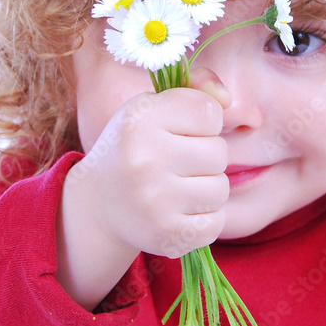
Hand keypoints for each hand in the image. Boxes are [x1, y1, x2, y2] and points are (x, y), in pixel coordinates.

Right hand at [56, 68, 230, 308]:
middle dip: (206, 157)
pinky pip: (216, 222)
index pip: (208, 112)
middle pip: (219, 152)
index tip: (181, 130)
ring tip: (179, 187)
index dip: (202, 122)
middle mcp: (144, 159)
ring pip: (220, 189)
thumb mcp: (154, 108)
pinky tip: (180, 211)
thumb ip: (194, 90)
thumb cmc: (135, 147)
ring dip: (207, 188)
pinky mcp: (165, 235)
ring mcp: (154, 201)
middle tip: (178, 163)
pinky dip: (205, 218)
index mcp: (139, 119)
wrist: (99, 204)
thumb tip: (226, 97)